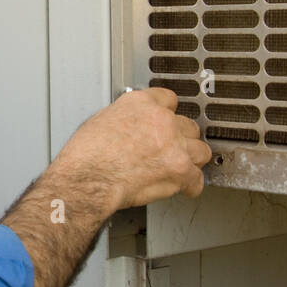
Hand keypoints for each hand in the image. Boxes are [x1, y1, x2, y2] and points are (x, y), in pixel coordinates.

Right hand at [56, 87, 212, 213]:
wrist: (88, 178)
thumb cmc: (86, 156)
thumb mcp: (101, 121)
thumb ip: (125, 120)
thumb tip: (129, 128)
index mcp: (141, 103)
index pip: (169, 99)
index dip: (168, 114)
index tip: (167, 121)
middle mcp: (162, 120)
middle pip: (188, 126)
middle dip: (180, 139)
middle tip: (170, 150)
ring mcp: (174, 145)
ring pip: (200, 150)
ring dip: (191, 160)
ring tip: (181, 168)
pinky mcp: (180, 170)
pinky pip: (196, 179)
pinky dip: (190, 186)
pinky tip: (183, 187)